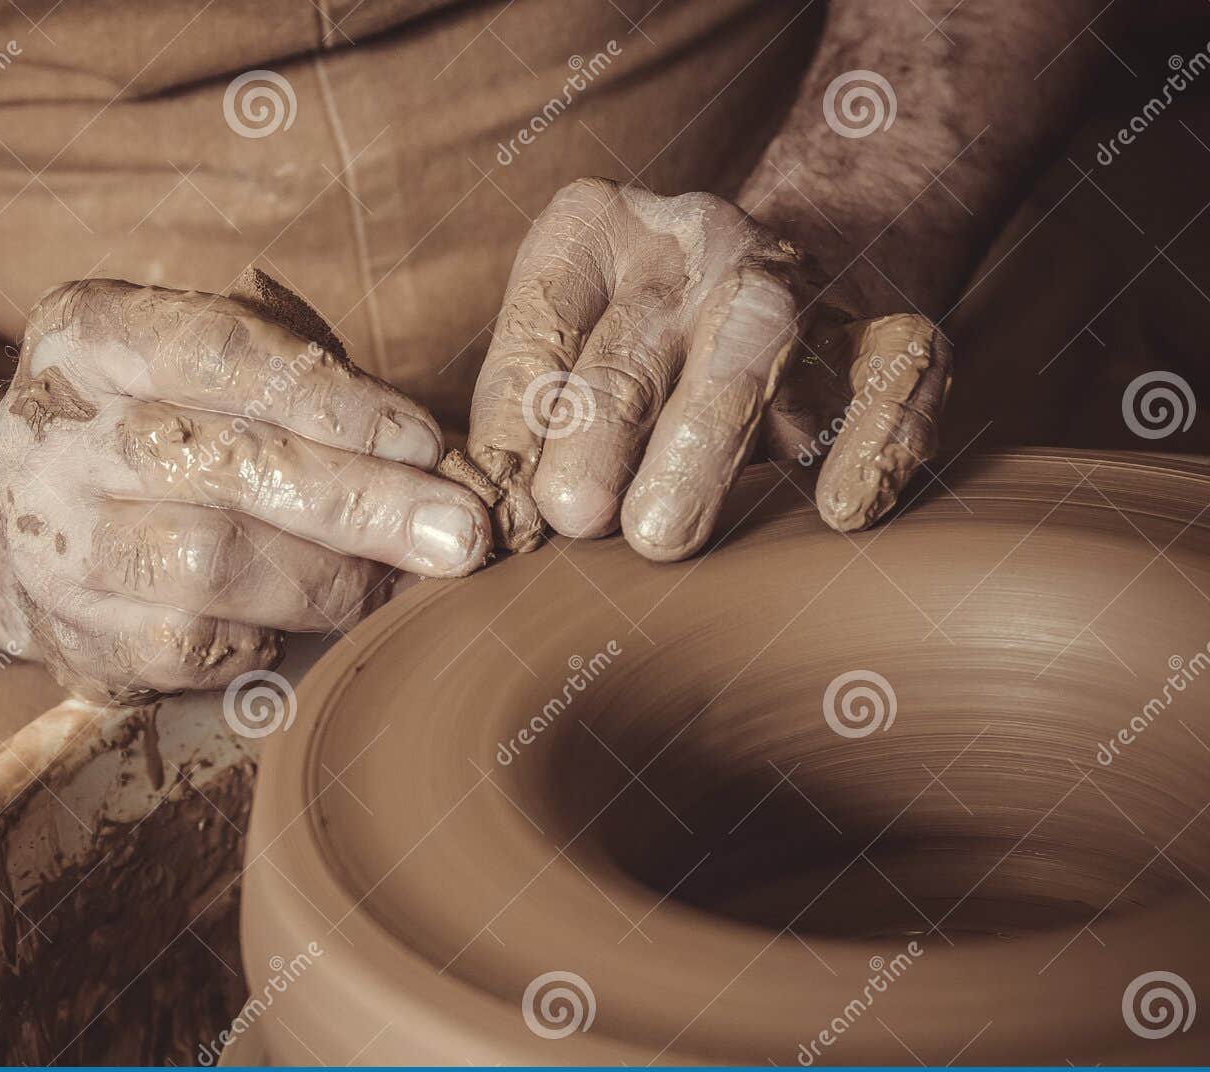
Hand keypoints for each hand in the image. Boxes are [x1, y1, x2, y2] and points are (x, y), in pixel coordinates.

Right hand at [0, 277, 491, 702]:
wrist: (30, 523)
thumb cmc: (170, 426)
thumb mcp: (216, 369)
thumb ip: (313, 392)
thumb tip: (445, 465)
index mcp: (90, 336)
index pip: (224, 353)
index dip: (336, 402)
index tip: (425, 444)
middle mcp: (54, 434)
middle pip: (227, 466)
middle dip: (362, 503)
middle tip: (458, 535)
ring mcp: (50, 542)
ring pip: (212, 567)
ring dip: (332, 580)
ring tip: (398, 582)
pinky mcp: (70, 635)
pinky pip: (193, 647)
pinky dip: (271, 638)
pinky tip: (309, 622)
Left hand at [467, 178, 950, 559]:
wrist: (790, 262)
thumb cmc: (638, 339)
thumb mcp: (564, 348)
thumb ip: (522, 424)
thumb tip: (483, 525)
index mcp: (595, 228)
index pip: (539, 322)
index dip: (515, 424)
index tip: (499, 514)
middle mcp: (692, 241)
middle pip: (632, 347)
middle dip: (595, 437)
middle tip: (572, 518)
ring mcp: (794, 281)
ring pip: (748, 355)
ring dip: (697, 449)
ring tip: (658, 535)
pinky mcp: (885, 334)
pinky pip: (896, 377)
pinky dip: (876, 442)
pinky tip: (840, 509)